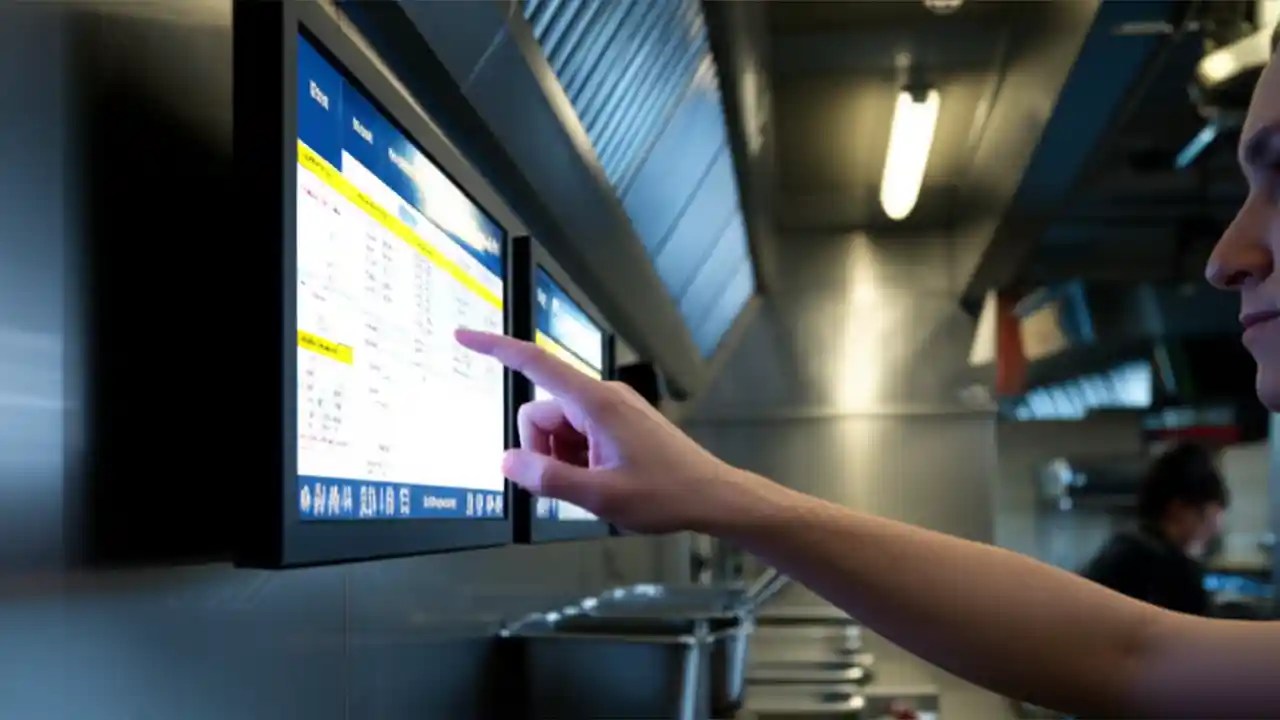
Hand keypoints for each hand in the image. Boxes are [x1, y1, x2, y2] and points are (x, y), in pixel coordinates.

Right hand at [455, 330, 772, 533]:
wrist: (712, 496)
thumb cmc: (664, 495)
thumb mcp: (599, 496)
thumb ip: (547, 478)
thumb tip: (508, 462)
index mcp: (595, 402)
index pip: (534, 364)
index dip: (495, 348)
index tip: (463, 335)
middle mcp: (601, 396)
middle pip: (541, 414)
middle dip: (542, 451)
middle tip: (576, 486)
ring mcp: (612, 407)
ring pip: (558, 429)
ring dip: (562, 458)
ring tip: (597, 486)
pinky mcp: (619, 420)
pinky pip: (578, 434)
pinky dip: (578, 458)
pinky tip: (603, 480)